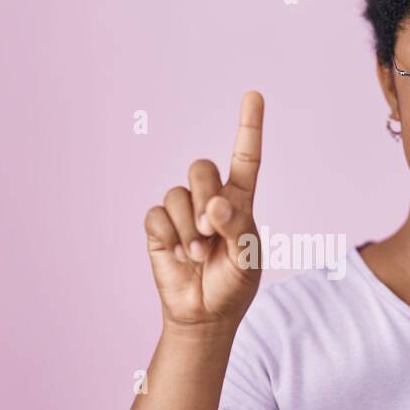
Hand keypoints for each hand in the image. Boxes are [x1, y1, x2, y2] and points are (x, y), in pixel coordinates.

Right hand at [144, 90, 264, 332]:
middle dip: (205, 196)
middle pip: (201, 168)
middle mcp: (209, 199)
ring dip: (188, 228)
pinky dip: (169, 237)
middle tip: (212, 230)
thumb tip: (215, 205)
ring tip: (197, 255)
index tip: (253, 95)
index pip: (245, 158)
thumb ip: (237, 228)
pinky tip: (179, 256)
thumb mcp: (247, 260)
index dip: (248, 126)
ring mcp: (181, 212)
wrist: (204, 315)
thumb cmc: (232, 285)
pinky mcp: (159, 228)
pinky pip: (156, 216)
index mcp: (239, 201)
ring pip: (176, 194)